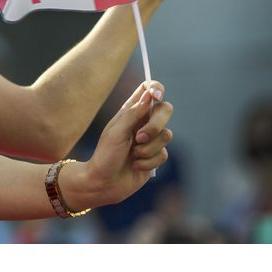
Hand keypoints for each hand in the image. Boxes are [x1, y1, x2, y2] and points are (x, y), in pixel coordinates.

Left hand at [68, 81, 172, 208]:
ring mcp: (150, 139)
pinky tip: (135, 166)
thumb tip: (150, 94)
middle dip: (155, 125)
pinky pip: (164, 154)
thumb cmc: (105, 155)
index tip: (156, 96)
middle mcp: (143, 122)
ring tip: (132, 154)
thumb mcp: (117, 131)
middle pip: (166, 110)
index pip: (148, 89)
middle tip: (139, 137)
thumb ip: (134, 113)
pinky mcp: (155, 156)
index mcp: (130, 111)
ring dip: (148, 148)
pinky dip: (148, 161)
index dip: (156, 88)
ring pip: (166, 135)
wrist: (104, 183)